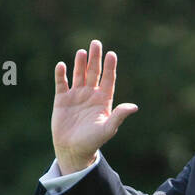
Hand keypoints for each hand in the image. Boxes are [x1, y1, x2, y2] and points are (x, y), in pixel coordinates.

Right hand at [52, 39, 138, 174]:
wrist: (73, 150)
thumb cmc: (92, 141)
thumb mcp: (107, 129)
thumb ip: (119, 116)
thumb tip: (134, 107)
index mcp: (103, 100)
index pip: (108, 79)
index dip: (110, 67)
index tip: (111, 54)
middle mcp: (90, 94)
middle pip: (94, 72)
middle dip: (95, 59)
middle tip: (96, 43)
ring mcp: (76, 95)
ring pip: (79, 74)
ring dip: (80, 63)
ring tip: (82, 52)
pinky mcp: (62, 99)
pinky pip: (61, 83)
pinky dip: (61, 74)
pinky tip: (62, 65)